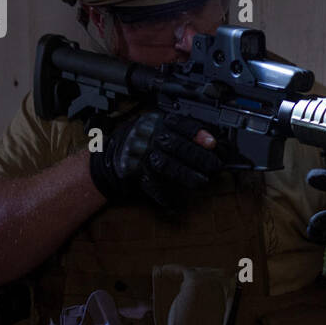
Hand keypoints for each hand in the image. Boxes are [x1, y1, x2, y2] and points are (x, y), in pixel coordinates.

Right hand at [89, 109, 222, 208]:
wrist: (110, 154)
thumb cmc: (143, 139)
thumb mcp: (159, 127)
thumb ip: (182, 131)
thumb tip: (213, 142)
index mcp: (156, 122)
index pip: (179, 124)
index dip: (197, 133)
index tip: (213, 142)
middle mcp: (147, 136)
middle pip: (176, 145)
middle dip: (198, 157)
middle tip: (215, 166)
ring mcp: (139, 155)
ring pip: (165, 165)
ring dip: (186, 175)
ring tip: (202, 181)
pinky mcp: (134, 173)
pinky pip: (151, 185)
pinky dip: (164, 195)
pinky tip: (176, 203)